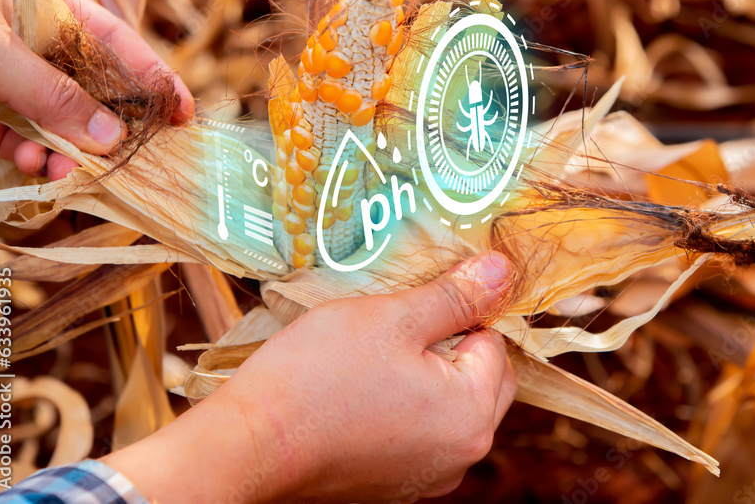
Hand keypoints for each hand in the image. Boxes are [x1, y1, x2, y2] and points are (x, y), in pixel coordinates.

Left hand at [0, 0, 192, 179]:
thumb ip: (52, 93)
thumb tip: (113, 136)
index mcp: (45, 11)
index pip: (116, 41)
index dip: (153, 75)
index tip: (184, 111)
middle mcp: (34, 49)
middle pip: (92, 92)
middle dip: (109, 128)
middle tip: (130, 157)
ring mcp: (10, 85)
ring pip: (59, 126)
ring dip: (67, 153)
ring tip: (65, 170)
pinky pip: (22, 143)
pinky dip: (32, 159)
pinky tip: (33, 165)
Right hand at [101, 251, 516, 503]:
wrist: (249, 446)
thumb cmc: (319, 376)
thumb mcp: (393, 319)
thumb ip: (456, 296)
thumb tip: (504, 272)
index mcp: (473, 414)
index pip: (494, 342)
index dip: (457, 314)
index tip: (411, 306)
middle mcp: (463, 454)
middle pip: (481, 378)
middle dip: (450, 346)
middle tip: (396, 327)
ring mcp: (430, 476)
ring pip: (449, 405)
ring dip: (426, 377)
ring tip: (374, 358)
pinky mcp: (396, 485)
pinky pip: (419, 432)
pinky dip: (403, 408)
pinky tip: (361, 392)